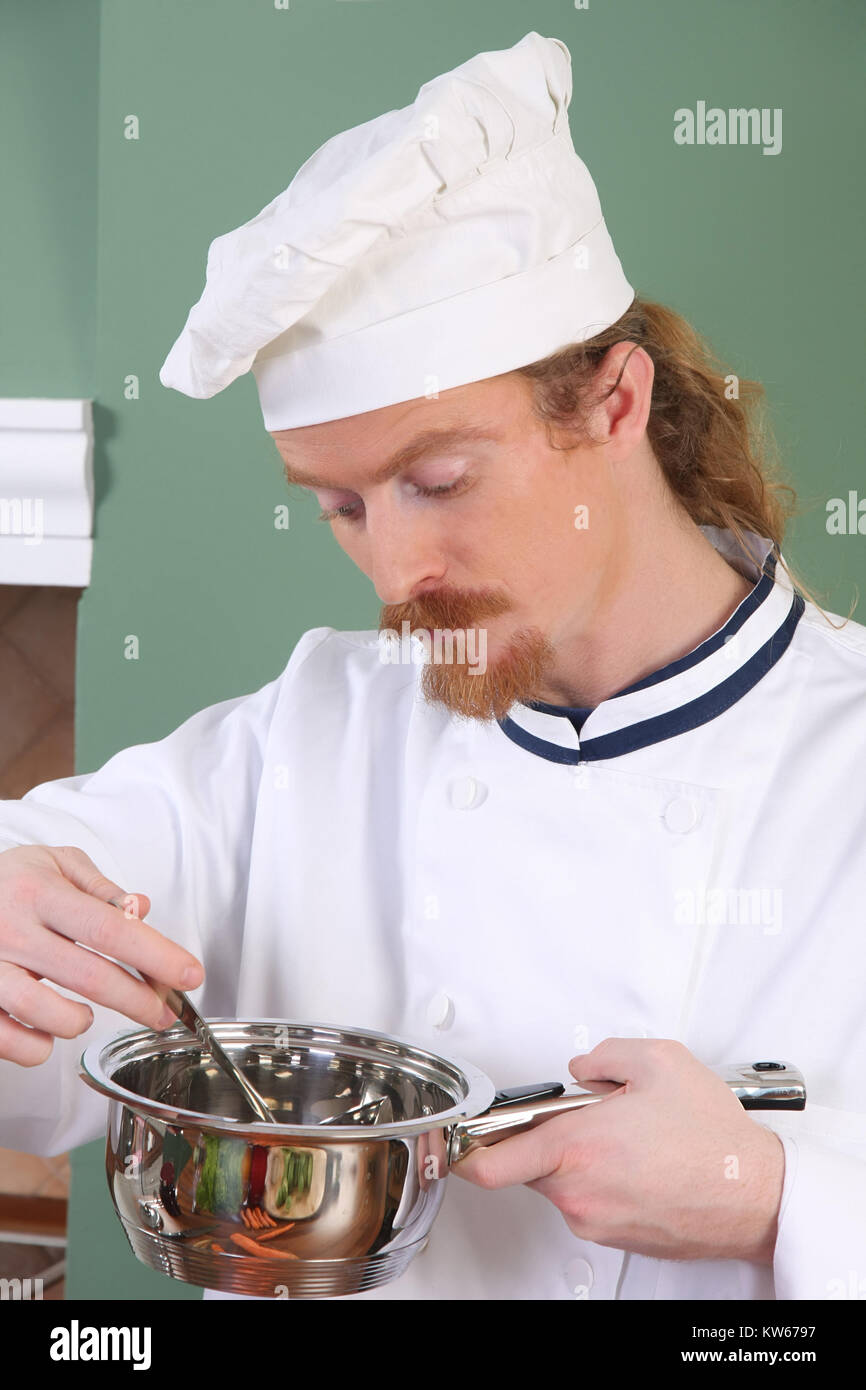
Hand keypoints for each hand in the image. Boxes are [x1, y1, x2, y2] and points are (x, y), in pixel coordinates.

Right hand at [0, 844, 203, 1065]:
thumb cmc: (4, 882)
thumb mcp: (52, 863)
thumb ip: (100, 887)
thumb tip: (141, 910)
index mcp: (38, 894)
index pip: (110, 929)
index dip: (156, 955)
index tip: (190, 974)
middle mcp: (12, 932)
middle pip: (91, 978)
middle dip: (139, 1000)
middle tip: (164, 1012)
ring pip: (52, 1016)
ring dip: (82, 1021)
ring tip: (87, 1013)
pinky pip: (14, 1042)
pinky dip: (40, 1045)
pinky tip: (46, 1028)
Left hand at [453, 1038, 784, 1263]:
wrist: (756, 1195)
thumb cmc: (714, 1139)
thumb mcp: (659, 1061)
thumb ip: (603, 1054)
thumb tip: (581, 1069)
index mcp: (578, 1147)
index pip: (491, 1160)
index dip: (467, 1148)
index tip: (459, 1138)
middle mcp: (579, 1192)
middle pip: (531, 1162)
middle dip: (551, 1137)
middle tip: (595, 1116)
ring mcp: (597, 1221)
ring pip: (563, 1183)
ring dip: (583, 1160)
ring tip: (633, 1141)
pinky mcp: (617, 1238)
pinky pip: (591, 1203)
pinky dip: (605, 1182)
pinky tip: (642, 1165)